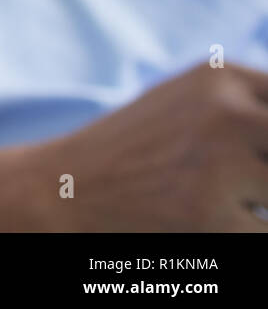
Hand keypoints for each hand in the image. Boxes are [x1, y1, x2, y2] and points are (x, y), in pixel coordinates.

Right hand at [29, 62, 267, 230]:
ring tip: (228, 200)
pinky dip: (245, 232)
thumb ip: (250, 105)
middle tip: (252, 182)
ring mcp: (220, 164)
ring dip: (263, 206)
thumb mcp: (187, 104)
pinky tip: (210, 225)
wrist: (61, 189)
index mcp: (222, 76)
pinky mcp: (210, 216)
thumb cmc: (133, 150)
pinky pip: (265, 232)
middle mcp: (226, 111)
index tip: (262, 159)